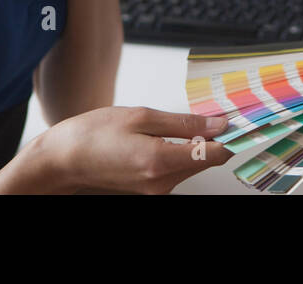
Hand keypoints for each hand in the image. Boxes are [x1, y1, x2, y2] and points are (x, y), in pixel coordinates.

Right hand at [44, 106, 233, 193]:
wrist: (63, 160)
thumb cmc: (93, 134)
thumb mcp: (141, 116)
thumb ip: (183, 122)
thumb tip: (217, 122)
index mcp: (159, 161)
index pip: (215, 154)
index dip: (230, 135)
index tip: (239, 118)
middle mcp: (161, 182)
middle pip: (207, 160)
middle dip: (213, 136)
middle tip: (210, 112)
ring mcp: (156, 190)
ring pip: (193, 165)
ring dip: (196, 144)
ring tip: (179, 123)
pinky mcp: (150, 190)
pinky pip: (177, 169)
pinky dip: (180, 152)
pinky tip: (165, 137)